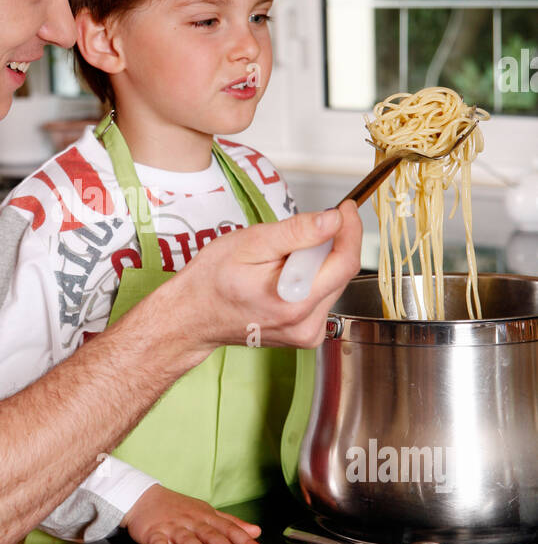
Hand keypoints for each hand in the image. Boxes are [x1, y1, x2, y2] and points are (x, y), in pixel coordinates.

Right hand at [122, 485, 263, 543]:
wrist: (144, 497)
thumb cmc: (178, 508)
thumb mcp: (207, 512)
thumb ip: (231, 523)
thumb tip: (255, 531)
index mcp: (207, 518)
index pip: (229, 529)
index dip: (244, 541)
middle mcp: (192, 522)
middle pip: (210, 535)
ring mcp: (173, 527)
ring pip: (187, 540)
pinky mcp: (154, 533)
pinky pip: (158, 543)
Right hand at [162, 200, 362, 356]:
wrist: (193, 315)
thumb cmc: (212, 280)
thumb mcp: (250, 243)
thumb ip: (296, 232)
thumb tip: (333, 220)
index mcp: (293, 301)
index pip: (345, 262)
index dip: (350, 230)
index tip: (345, 209)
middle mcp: (306, 324)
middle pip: (341, 272)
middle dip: (327, 245)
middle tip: (295, 234)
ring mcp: (307, 334)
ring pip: (333, 283)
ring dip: (317, 263)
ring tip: (280, 262)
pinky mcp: (305, 335)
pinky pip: (322, 297)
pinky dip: (311, 279)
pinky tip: (283, 278)